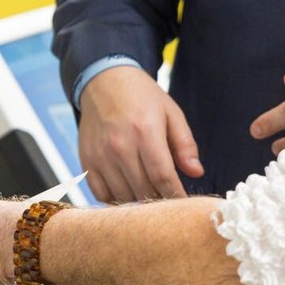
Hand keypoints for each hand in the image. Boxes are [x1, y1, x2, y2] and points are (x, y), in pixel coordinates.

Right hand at [79, 66, 200, 201]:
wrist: (104, 81)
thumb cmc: (142, 97)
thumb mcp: (171, 113)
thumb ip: (185, 144)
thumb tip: (196, 172)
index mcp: (145, 131)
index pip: (162, 176)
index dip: (176, 195)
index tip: (184, 203)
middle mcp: (120, 146)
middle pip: (143, 190)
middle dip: (160, 201)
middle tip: (170, 203)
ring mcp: (100, 155)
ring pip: (123, 196)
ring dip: (139, 203)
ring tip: (150, 198)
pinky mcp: (87, 161)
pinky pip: (101, 194)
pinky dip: (116, 200)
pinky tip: (128, 193)